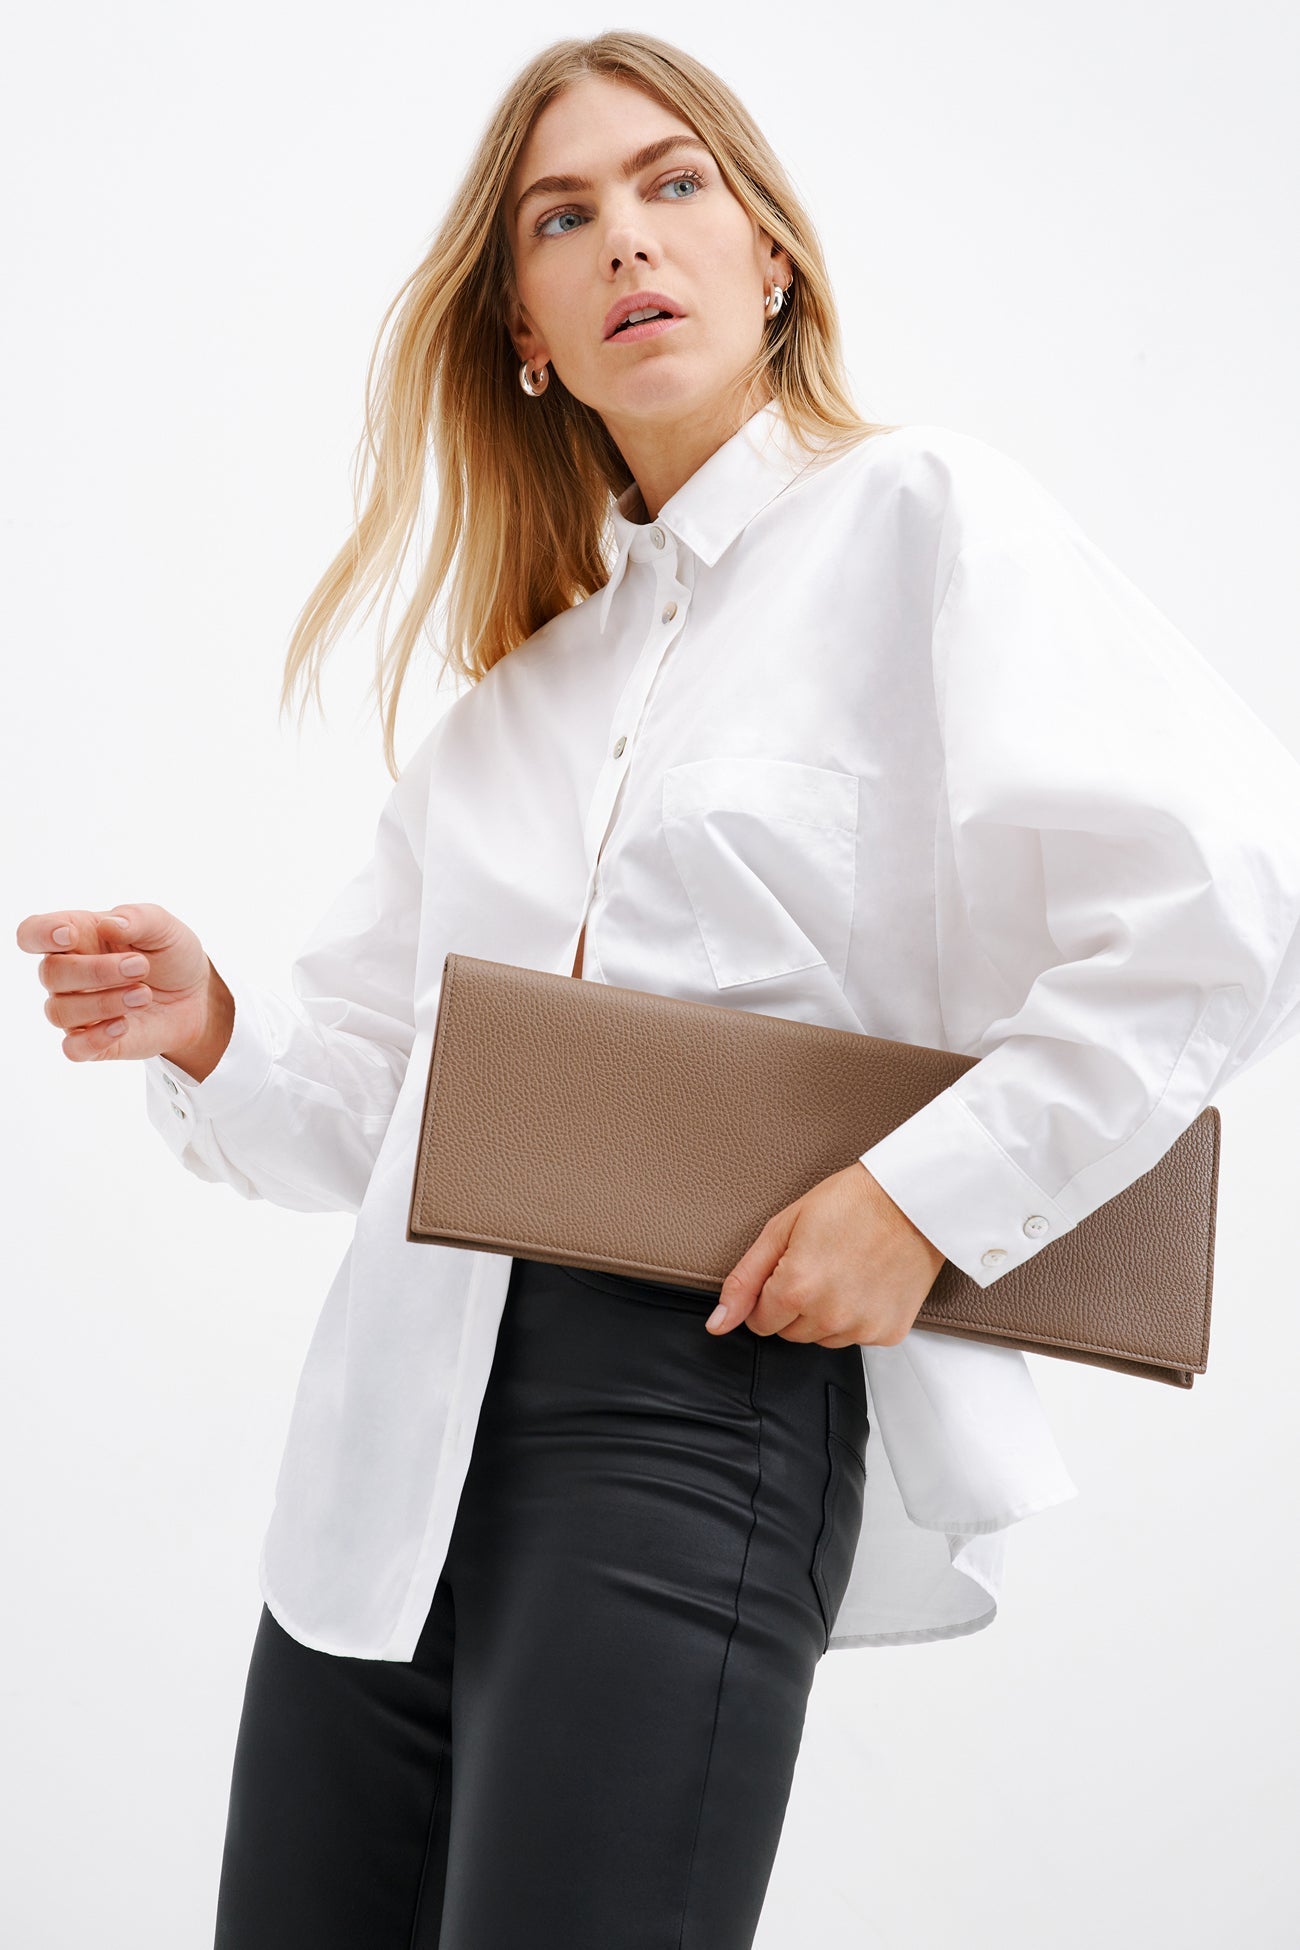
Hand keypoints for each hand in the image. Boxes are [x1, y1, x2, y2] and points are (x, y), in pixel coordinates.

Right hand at [16, 902, 213, 1063]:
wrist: (196, 995)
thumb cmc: (170, 954)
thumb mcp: (163, 927)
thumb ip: (137, 919)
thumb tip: (108, 924)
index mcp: (77, 936)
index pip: (32, 933)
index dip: (40, 934)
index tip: (69, 936)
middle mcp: (69, 974)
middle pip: (50, 974)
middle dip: (95, 971)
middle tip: (141, 966)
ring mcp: (78, 1010)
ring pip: (60, 1012)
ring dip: (104, 1003)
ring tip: (144, 995)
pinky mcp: (94, 1042)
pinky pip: (73, 1049)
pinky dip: (95, 1038)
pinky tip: (123, 1025)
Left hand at [706, 1162, 945, 1346]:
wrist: (911, 1199)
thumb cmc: (850, 1202)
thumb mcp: (782, 1229)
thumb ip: (744, 1280)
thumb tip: (718, 1322)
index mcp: (795, 1290)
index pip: (760, 1323)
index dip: (769, 1294)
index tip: (788, 1269)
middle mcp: (828, 1316)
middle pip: (790, 1333)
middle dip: (795, 1304)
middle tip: (819, 1263)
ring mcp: (860, 1328)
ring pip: (822, 1338)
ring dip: (825, 1313)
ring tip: (845, 1270)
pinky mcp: (888, 1332)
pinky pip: (856, 1337)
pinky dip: (857, 1317)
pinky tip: (866, 1283)